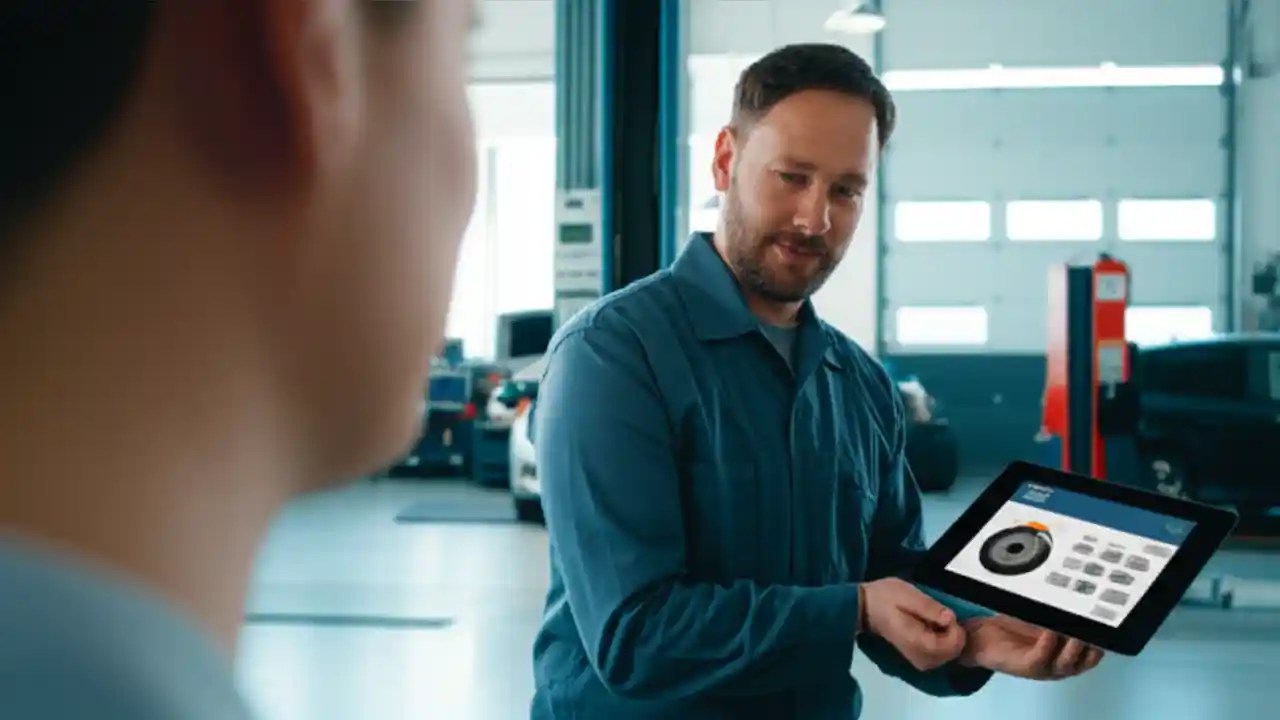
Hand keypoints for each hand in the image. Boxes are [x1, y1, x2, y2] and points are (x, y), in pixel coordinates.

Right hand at [859, 578, 965, 670]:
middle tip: (942, 615)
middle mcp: (920, 658)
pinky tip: (936, 628)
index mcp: (916, 642)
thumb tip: (950, 618)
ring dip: (951, 638)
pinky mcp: (920, 659)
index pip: (949, 646)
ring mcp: (920, 661)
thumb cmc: (885, 597)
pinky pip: (942, 656)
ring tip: (938, 619)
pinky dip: (945, 643)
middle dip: (955, 634)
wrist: (866, 608)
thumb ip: (928, 607)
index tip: (946, 613)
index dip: (955, 629)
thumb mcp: (907, 594)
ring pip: (949, 656)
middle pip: (953, 653)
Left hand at [958, 614, 1103, 679]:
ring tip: (1078, 631)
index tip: (1110, 621)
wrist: (982, 638)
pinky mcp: (1026, 666)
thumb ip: (1057, 608)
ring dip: (1074, 648)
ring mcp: (1045, 668)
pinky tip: (1050, 631)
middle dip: (1093, 645)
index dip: (1105, 639)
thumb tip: (1074, 583)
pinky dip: (1048, 644)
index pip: (1094, 652)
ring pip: (1067, 663)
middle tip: (1098, 626)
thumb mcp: (1040, 616)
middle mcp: (1060, 664)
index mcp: (1068, 653)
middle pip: (1085, 661)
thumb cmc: (1015, 626)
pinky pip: (1041, 658)